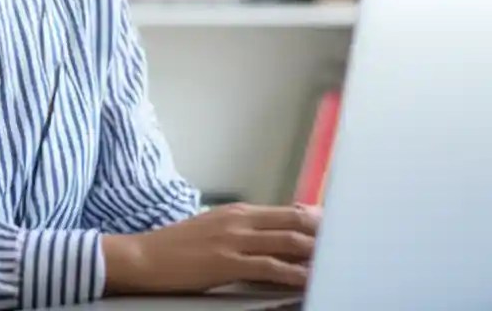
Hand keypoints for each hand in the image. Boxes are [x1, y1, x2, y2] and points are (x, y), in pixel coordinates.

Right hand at [102, 202, 320, 294]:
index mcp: (238, 212)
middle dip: (324, 233)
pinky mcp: (226, 262)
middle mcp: (240, 220)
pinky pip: (269, 266)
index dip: (318, 220)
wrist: (142, 258)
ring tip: (339, 260)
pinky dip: (293, 273)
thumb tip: (271, 234)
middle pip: (294, 221)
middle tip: (349, 241)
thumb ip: (243, 229)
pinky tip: (309, 279)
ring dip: (316, 252)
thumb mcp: (213, 229)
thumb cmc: (176, 248)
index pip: (288, 211)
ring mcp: (233, 240)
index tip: (340, 228)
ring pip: (287, 241)